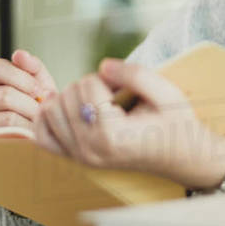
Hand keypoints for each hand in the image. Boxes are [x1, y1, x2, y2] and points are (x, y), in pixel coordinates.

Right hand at [0, 49, 57, 133]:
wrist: (38, 136)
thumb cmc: (37, 107)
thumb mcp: (40, 84)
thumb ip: (33, 66)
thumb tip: (19, 54)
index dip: (22, 78)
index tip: (39, 90)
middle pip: (5, 95)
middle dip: (31, 104)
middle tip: (43, 111)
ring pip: (8, 117)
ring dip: (30, 120)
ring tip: (40, 123)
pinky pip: (8, 135)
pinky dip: (26, 133)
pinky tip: (32, 133)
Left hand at [33, 58, 224, 186]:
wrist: (181, 157)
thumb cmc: (175, 124)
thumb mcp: (167, 93)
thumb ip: (135, 75)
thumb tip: (103, 65)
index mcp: (112, 136)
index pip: (88, 85)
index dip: (108, 77)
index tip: (124, 89)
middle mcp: (90, 150)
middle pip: (67, 94)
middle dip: (89, 86)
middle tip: (113, 96)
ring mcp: (79, 158)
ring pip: (50, 110)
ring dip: (71, 98)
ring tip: (96, 103)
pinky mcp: (75, 159)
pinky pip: (42, 135)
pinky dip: (49, 118)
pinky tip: (71, 111)